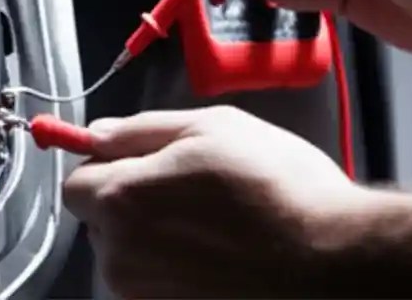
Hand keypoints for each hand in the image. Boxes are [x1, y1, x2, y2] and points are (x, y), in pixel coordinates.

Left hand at [63, 107, 362, 297]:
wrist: (335, 263)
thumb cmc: (279, 189)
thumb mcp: (211, 127)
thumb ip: (141, 129)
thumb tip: (96, 133)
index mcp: (121, 199)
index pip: (75, 181)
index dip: (106, 165)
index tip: (141, 161)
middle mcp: (121, 255)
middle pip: (100, 222)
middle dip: (130, 203)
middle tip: (189, 189)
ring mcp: (145, 294)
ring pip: (129, 255)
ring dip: (154, 238)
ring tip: (214, 225)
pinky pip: (157, 283)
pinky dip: (178, 270)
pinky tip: (221, 257)